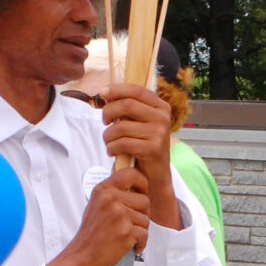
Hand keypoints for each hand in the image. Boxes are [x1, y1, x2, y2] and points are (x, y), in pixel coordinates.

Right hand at [48, 167, 150, 265]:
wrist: (81, 257)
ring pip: (146, 219)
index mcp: (103, 190)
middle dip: (141, 214)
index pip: (131, 173)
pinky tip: (129, 246)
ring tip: (124, 235)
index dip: (141, 182)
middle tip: (129, 224)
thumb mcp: (96, 205)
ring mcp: (119, 215)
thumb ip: (112, 193)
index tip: (140, 192)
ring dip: (139, 230)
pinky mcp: (126, 231)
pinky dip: (140, 243)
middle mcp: (111, 199)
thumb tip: (132, 184)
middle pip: (145, 200)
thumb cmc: (90, 234)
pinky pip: (145, 234)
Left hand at [101, 84, 178, 226]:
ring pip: (121, 126)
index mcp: (161, 107)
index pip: (136, 90)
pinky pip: (123, 143)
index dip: (117, 90)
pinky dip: (112, 148)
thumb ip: (127, 108)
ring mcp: (160, 133)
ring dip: (108, 135)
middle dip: (108, 112)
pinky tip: (112, 152)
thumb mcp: (137, 123)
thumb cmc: (141, 146)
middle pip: (126, 105)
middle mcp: (163, 117)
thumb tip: (105, 93)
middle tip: (104, 122)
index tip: (101, 93)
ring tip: (109, 142)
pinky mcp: (153, 148)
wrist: (154, 176)